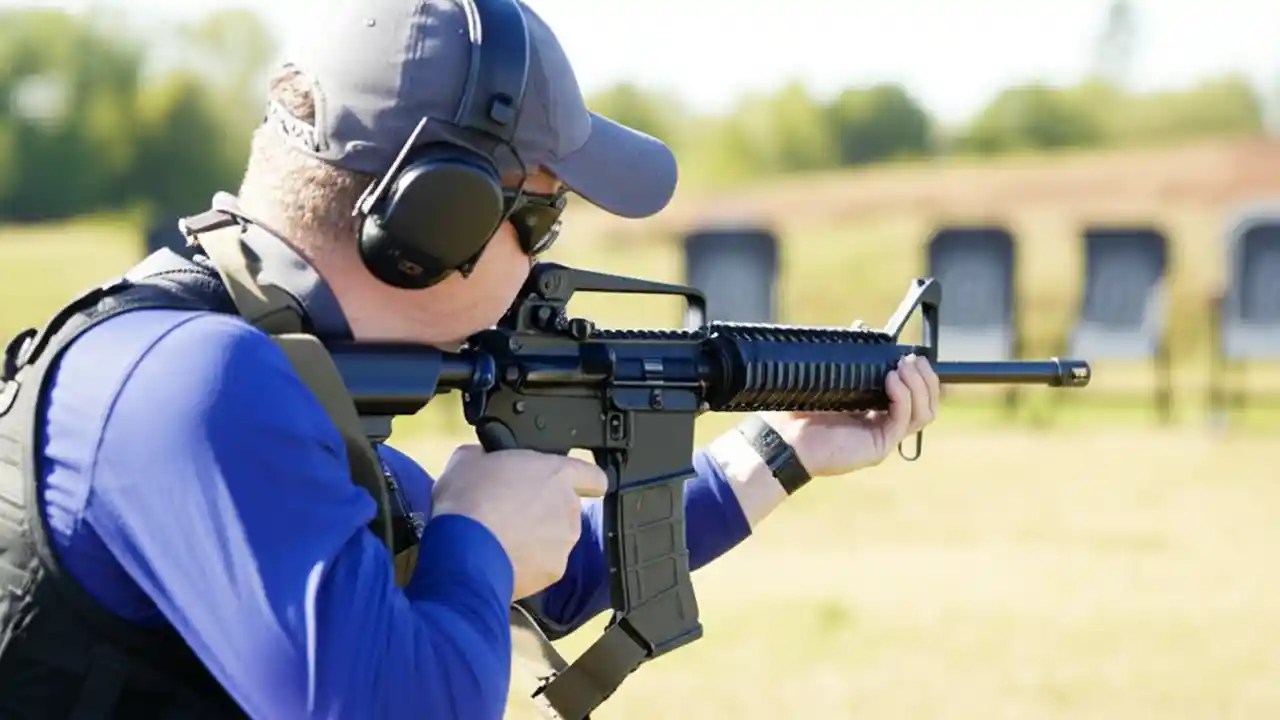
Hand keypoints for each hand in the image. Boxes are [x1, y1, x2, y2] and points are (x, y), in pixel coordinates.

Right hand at [431, 445, 607, 600]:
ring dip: (536, 539)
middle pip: (566, 509)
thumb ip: (488, 456)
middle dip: (544, 512)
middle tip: (511, 513)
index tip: (573, 487)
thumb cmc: (468, 500)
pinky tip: (501, 559)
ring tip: (501, 540)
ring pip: (555, 539)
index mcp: (557, 473)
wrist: (464, 551)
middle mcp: (569, 508)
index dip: (584, 482)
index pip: (594, 476)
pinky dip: (528, 564)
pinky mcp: (553, 572)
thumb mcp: (467, 460)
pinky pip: (543, 565)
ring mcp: (564, 543)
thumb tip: (483, 459)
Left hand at [757, 353, 940, 477]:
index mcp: (875, 411)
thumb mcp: (831, 376)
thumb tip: (861, 324)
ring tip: (904, 366)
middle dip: (925, 378)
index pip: (914, 395)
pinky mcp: (880, 446)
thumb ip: (850, 358)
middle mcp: (883, 425)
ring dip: (918, 386)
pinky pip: (903, 419)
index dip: (920, 376)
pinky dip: (903, 396)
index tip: (913, 355)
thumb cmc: (800, 408)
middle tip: (913, 358)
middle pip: (926, 404)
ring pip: (923, 413)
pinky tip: (892, 379)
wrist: (783, 437)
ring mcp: (884, 437)